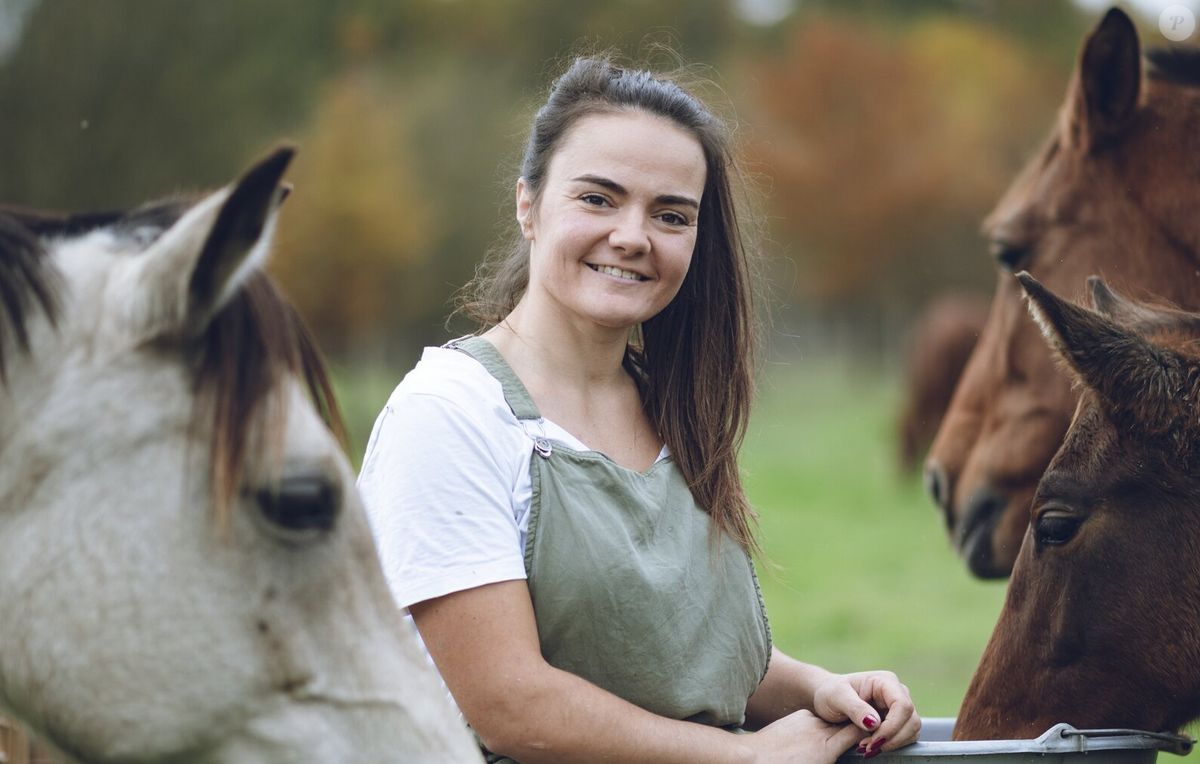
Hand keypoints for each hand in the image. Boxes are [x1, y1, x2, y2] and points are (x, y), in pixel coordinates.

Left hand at [745, 709, 863, 763]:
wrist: (750, 757)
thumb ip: (831, 758)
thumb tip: (837, 755)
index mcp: (826, 747)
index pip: (856, 734)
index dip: (867, 734)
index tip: (874, 738)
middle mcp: (820, 730)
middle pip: (846, 728)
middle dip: (854, 733)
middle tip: (862, 741)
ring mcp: (807, 721)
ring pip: (830, 725)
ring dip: (833, 733)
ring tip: (828, 747)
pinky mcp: (796, 718)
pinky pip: (814, 722)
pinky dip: (817, 730)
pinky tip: (811, 740)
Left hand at [811, 671, 919, 756]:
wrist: (826, 698)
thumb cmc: (830, 692)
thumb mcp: (837, 697)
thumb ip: (855, 708)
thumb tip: (875, 722)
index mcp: (885, 681)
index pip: (902, 705)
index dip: (892, 726)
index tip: (874, 740)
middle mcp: (896, 692)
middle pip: (911, 720)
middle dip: (892, 738)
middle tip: (867, 747)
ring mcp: (899, 707)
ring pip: (911, 730)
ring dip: (892, 744)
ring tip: (867, 748)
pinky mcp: (897, 720)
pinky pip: (905, 736)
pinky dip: (891, 745)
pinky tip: (872, 746)